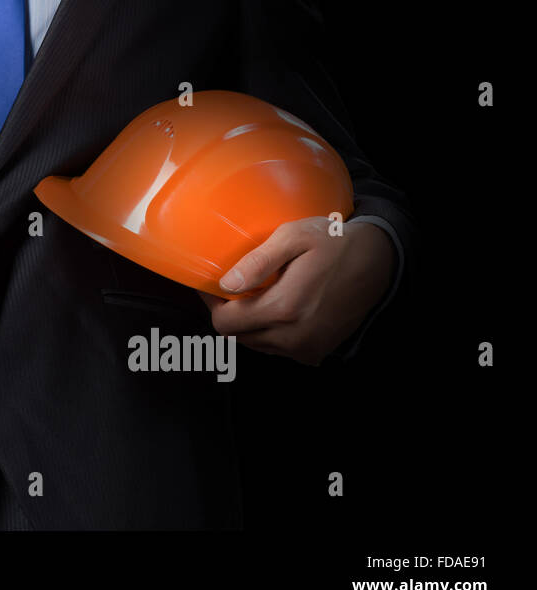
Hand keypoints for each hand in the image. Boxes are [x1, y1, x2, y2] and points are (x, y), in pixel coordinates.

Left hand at [197, 217, 396, 364]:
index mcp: (284, 309)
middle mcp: (294, 337)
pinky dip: (272, 333)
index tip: (210, 287)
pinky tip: (280, 309)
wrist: (378, 262)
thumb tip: (226, 284)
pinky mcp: (317, 352)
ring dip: (251, 324)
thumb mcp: (294, 237)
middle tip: (234, 289)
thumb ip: (258, 262)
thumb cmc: (333, 243)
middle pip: (238, 336)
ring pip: (258, 344)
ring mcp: (307, 348)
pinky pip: (280, 349)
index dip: (211, 304)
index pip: (225, 323)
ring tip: (259, 296)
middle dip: (230, 314)